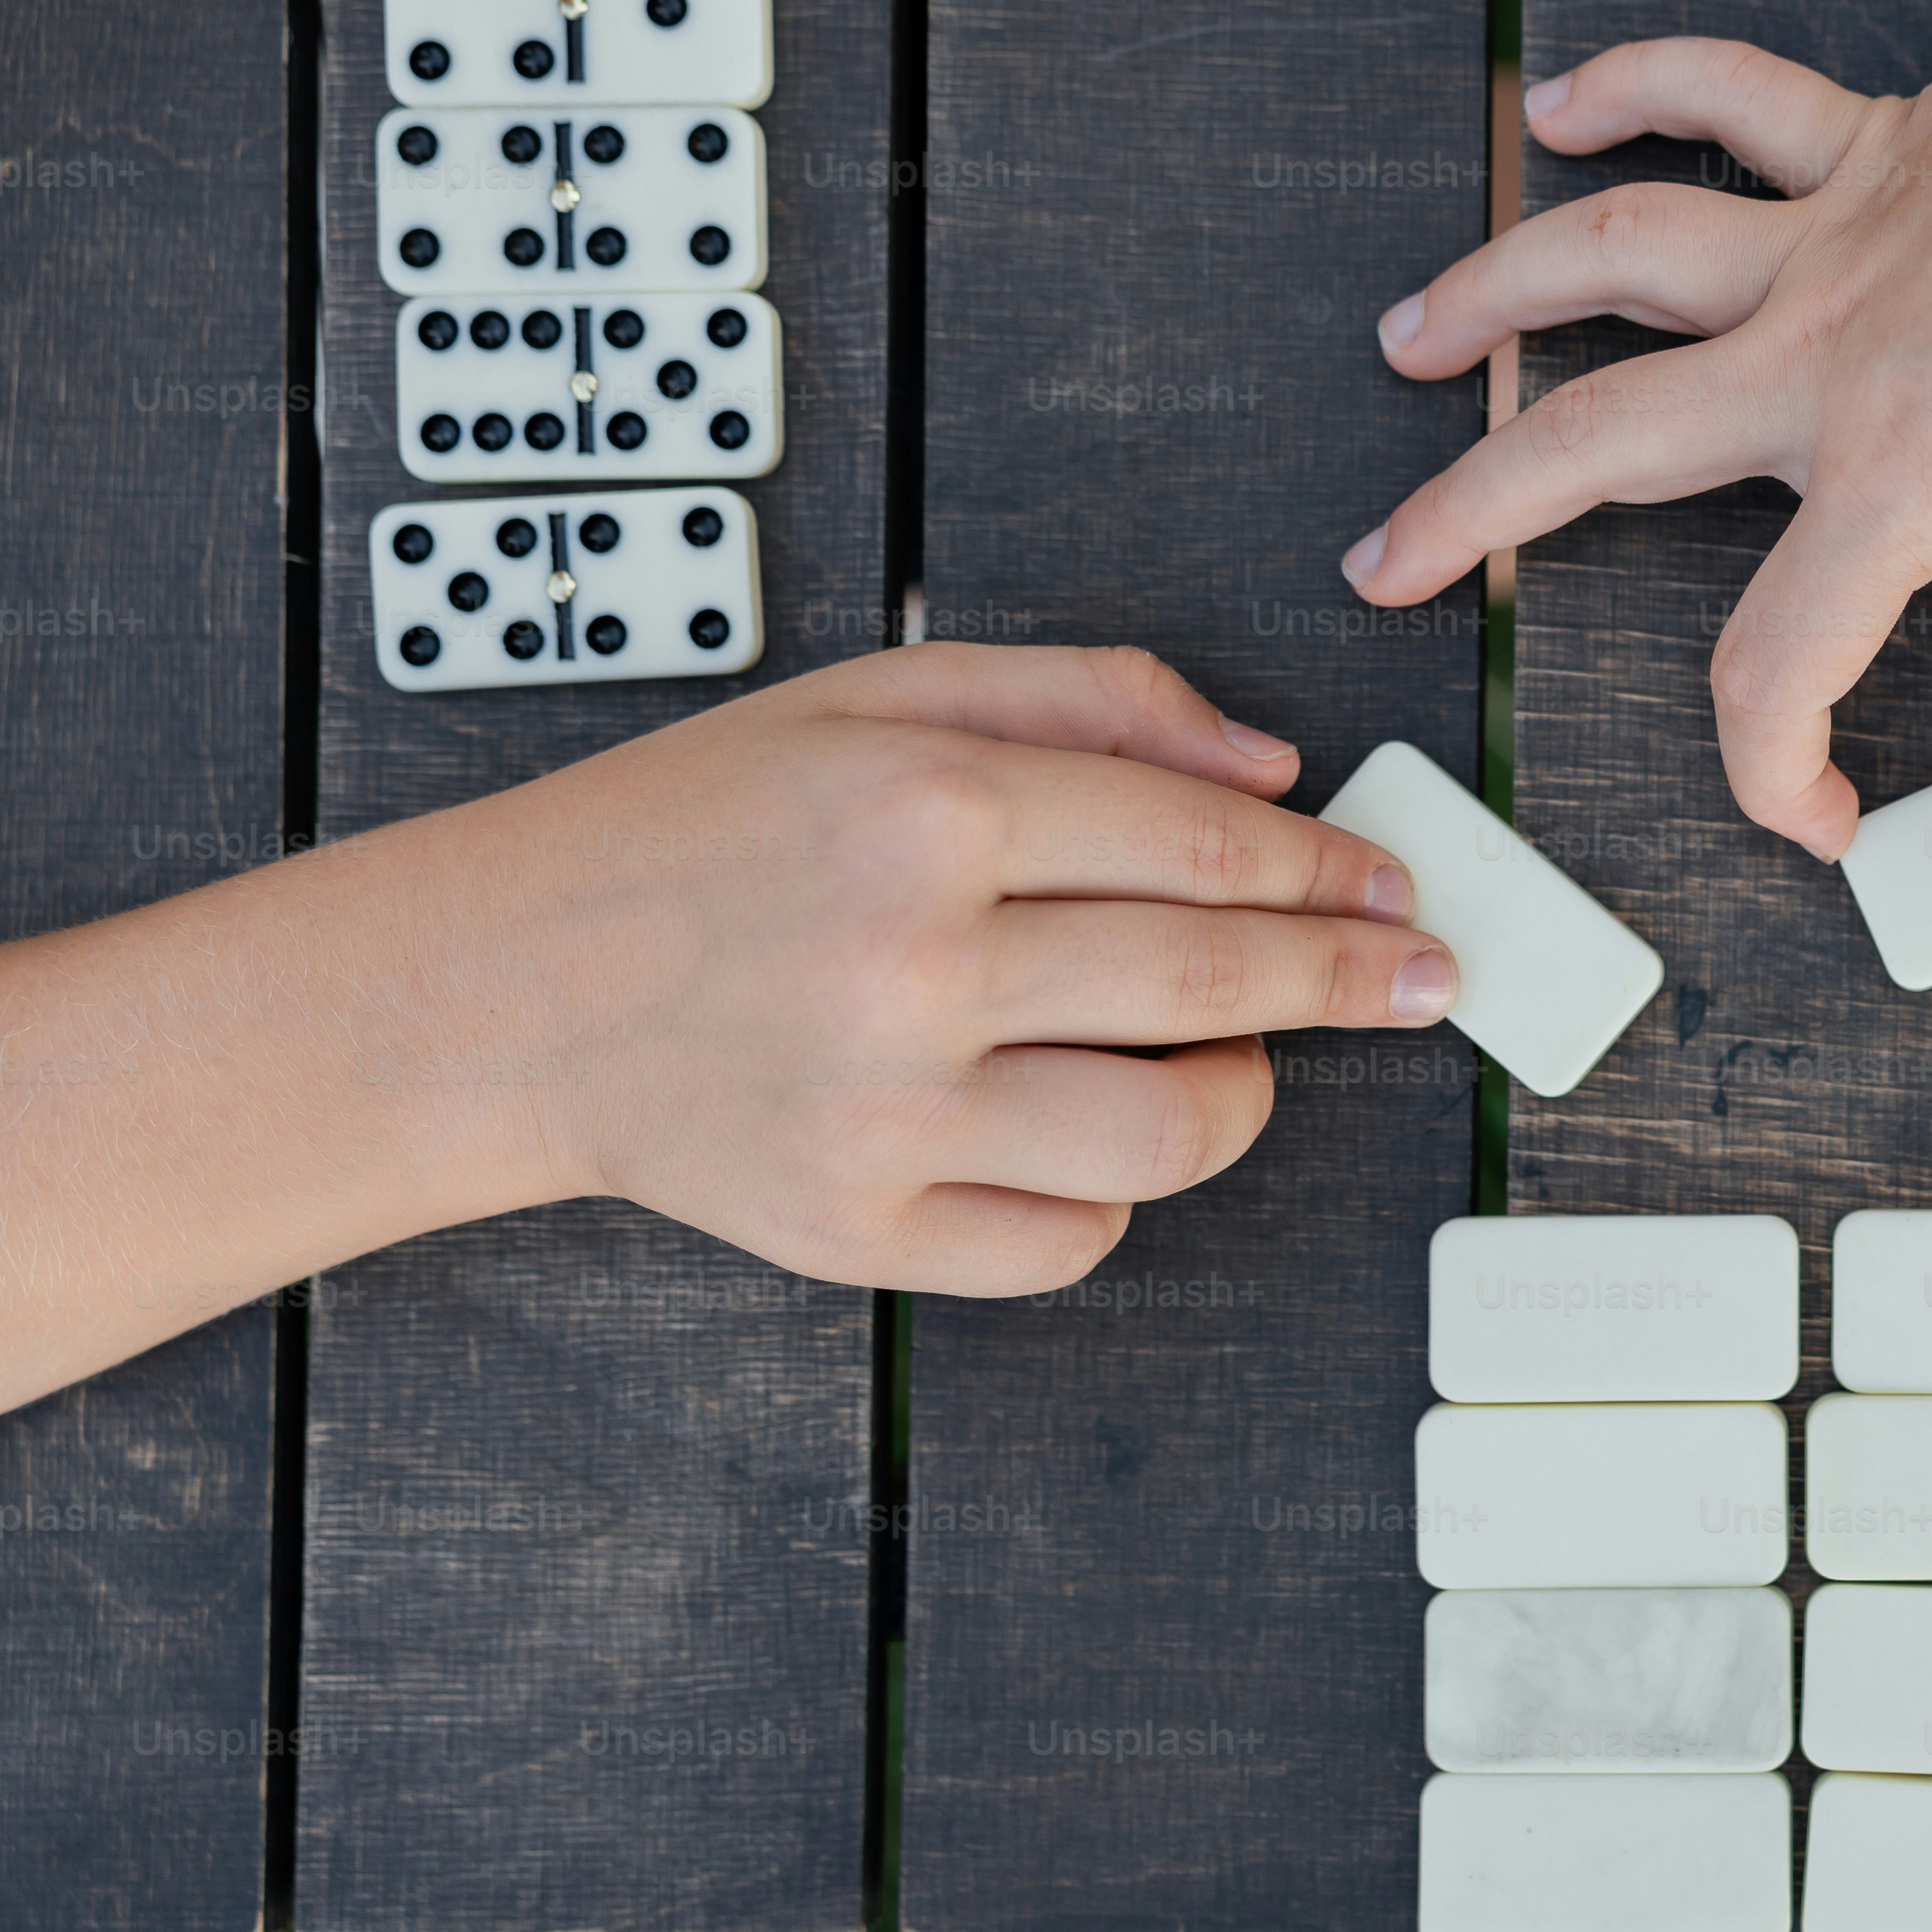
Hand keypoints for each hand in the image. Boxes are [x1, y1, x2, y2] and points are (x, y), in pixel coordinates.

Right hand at [392, 643, 1454, 1295]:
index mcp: (927, 807)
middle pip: (1215, 980)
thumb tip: (1270, 770)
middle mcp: (916, 961)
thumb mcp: (880, 696)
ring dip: (1248, 1095)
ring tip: (1251, 1061)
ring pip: (1170, 1131)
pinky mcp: (862, 1228)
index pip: (1204, 846)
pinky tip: (1102, 1135)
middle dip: (1351, 978)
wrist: (511, 983)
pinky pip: (1070, 1235)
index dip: (1330, 871)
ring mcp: (891, 1110)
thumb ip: (1089, 699)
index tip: (1395, 888)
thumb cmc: (700, 827)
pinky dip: (1116, 1194)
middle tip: (1420, 978)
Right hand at [1347, 0, 1931, 856]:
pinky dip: (1636, 87)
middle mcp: (1820, 354)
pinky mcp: (1862, 141)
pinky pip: (1723, 100)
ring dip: (1496, 299)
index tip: (1812, 818)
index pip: (1783, 657)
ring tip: (1409, 339)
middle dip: (1474, 514)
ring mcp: (1825, 239)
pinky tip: (1566, 105)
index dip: (1774, 768)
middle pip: (1599, 444)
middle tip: (1388, 564)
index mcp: (1895, 466)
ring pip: (1611, 262)